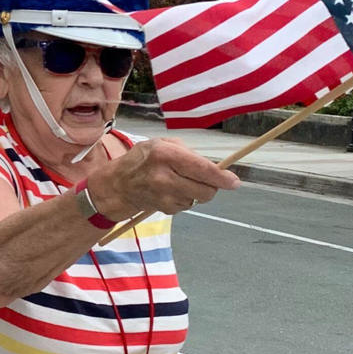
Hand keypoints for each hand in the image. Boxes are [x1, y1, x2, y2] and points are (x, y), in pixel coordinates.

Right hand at [82, 140, 238, 219]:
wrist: (117, 185)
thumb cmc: (142, 160)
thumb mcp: (162, 144)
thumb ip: (189, 153)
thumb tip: (216, 169)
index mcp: (166, 154)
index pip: (203, 169)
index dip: (222, 177)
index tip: (234, 182)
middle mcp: (165, 176)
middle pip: (206, 190)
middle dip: (213, 187)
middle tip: (208, 180)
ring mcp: (164, 196)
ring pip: (198, 198)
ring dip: (195, 191)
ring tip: (178, 181)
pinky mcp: (164, 209)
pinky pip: (186, 206)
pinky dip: (184, 199)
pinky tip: (169, 191)